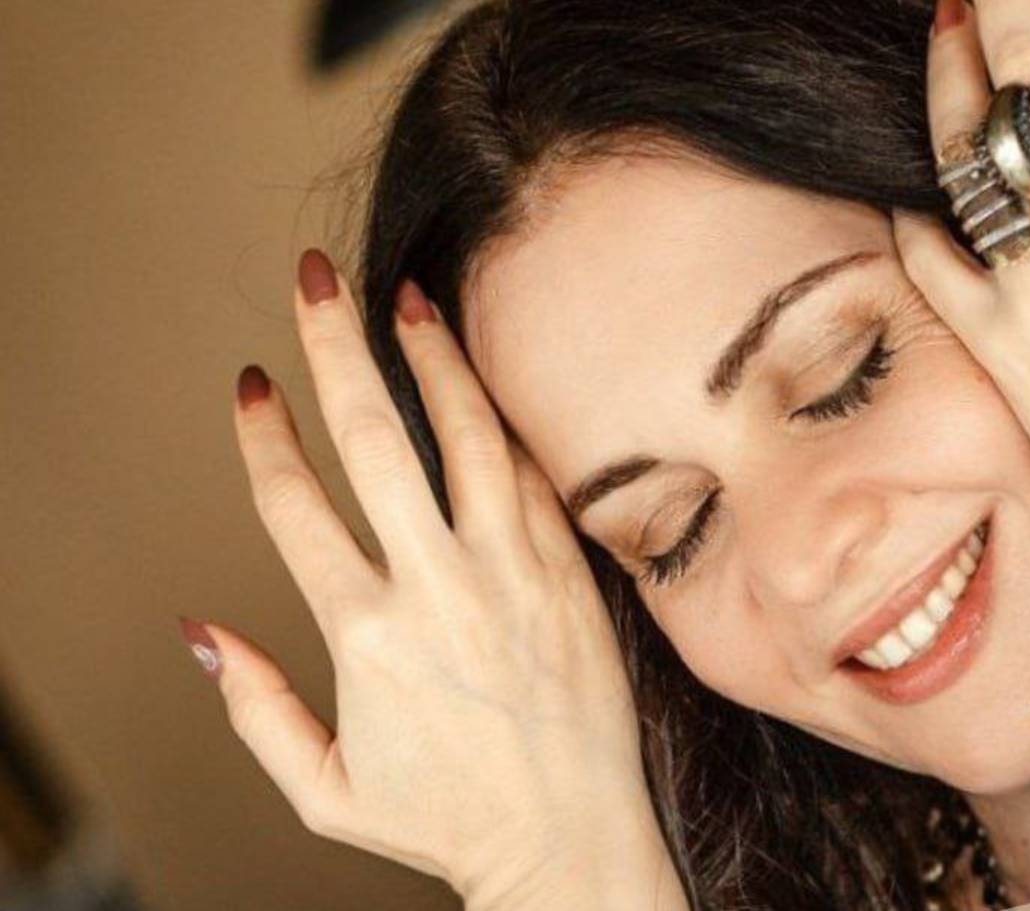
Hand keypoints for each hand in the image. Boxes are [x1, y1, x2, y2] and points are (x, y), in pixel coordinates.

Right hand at [205, 250, 666, 906]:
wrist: (571, 844)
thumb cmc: (446, 821)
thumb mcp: (323, 786)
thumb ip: (253, 706)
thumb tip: (198, 627)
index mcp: (364, 633)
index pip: (294, 502)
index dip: (264, 434)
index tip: (253, 384)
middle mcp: (439, 590)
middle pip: (375, 440)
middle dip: (336, 348)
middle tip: (315, 279)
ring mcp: (513, 576)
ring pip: (469, 438)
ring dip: (435, 359)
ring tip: (410, 299)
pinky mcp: (571, 578)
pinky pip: (535, 481)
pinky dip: (506, 426)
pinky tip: (487, 384)